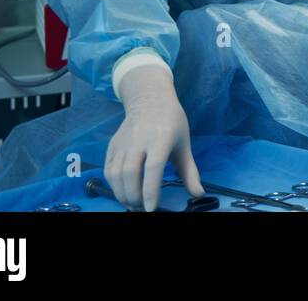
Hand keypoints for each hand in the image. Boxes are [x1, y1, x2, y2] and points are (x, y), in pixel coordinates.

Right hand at [105, 65, 202, 211]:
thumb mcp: (184, 145)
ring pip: (115, 174)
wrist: (150, 100)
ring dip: (122, 194)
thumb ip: (190, 171)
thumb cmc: (172, 123)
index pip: (153, 168)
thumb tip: (198, 194)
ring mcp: (122, 142)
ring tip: (133, 203)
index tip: (151, 208)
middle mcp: (138, 139)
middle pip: (130, 173)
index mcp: (161, 138)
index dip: (150, 190)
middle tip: (142, 208)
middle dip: (135, 196)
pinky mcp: (112, 146)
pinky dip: (113, 186)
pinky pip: (108, 170)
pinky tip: (124, 191)